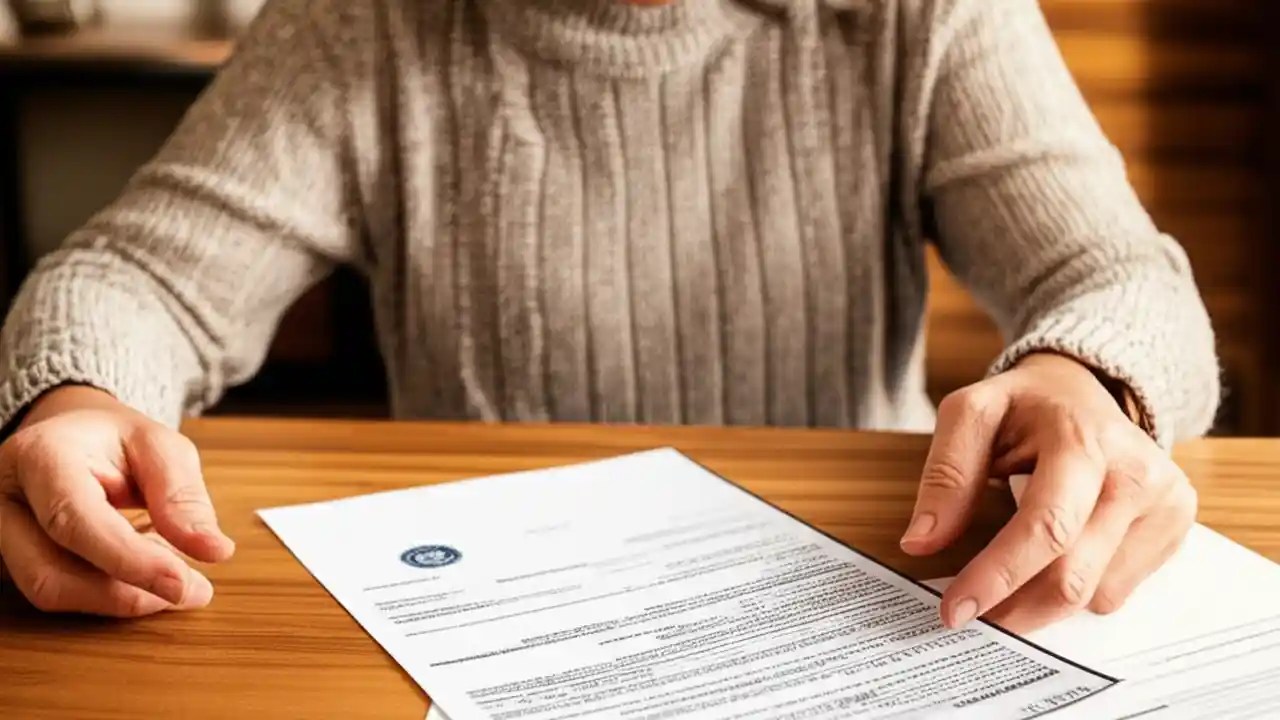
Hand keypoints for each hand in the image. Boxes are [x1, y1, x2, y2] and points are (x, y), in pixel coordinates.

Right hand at [0, 386, 233, 615]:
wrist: (72, 437)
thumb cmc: (117, 440)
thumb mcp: (161, 448)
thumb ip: (183, 497)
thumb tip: (214, 551)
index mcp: (39, 455)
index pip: (74, 520)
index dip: (128, 561)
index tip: (183, 584)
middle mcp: (2, 498)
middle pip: (49, 573)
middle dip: (126, 593)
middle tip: (193, 590)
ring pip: (49, 591)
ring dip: (120, 597)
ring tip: (173, 575)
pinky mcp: (7, 560)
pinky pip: (55, 591)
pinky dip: (106, 593)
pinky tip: (142, 574)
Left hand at [902, 353, 1195, 632]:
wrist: (1086, 387)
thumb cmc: (1025, 404)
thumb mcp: (972, 414)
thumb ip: (946, 474)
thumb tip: (921, 542)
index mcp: (1083, 441)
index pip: (1045, 528)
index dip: (997, 576)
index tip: (954, 609)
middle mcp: (1136, 474)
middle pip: (1073, 576)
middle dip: (1014, 608)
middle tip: (973, 615)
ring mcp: (1165, 503)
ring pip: (1094, 595)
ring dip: (1040, 602)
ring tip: (1010, 574)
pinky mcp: (1176, 527)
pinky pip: (1116, 592)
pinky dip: (1075, 589)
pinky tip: (1056, 556)